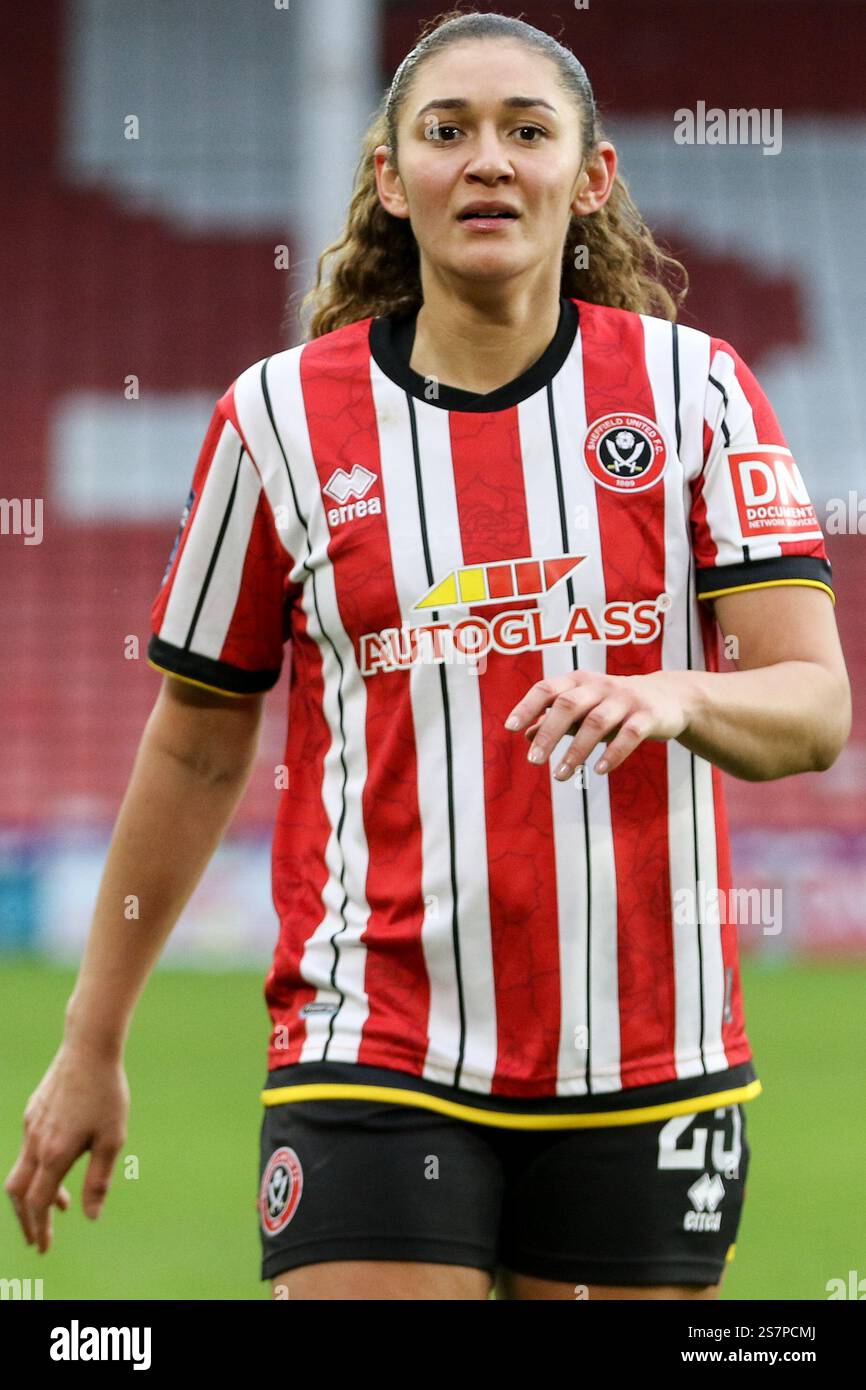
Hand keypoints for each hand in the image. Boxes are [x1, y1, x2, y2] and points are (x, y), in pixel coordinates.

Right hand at [4, 1041, 128, 1252]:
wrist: (89, 1047)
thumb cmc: (107, 1093)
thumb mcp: (112, 1139)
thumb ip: (98, 1180)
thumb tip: (91, 1217)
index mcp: (55, 1153)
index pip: (36, 1203)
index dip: (38, 1228)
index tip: (44, 1247)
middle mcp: (36, 1142)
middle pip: (17, 1193)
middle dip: (25, 1220)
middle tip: (38, 1239)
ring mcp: (31, 1125)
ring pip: (20, 1170)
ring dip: (33, 1193)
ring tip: (57, 1207)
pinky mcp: (33, 1111)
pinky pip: (27, 1148)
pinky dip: (36, 1168)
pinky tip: (58, 1164)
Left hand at [503, 670, 693, 779]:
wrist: (669, 698)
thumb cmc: (616, 705)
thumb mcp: (585, 709)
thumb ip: (557, 720)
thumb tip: (525, 734)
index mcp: (580, 681)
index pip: (547, 688)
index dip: (527, 706)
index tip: (510, 727)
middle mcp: (600, 686)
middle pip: (568, 705)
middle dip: (549, 734)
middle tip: (534, 761)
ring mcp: (626, 699)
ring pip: (596, 722)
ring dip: (576, 751)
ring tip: (560, 775)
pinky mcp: (648, 716)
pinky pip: (629, 735)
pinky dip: (613, 753)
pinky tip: (598, 771)